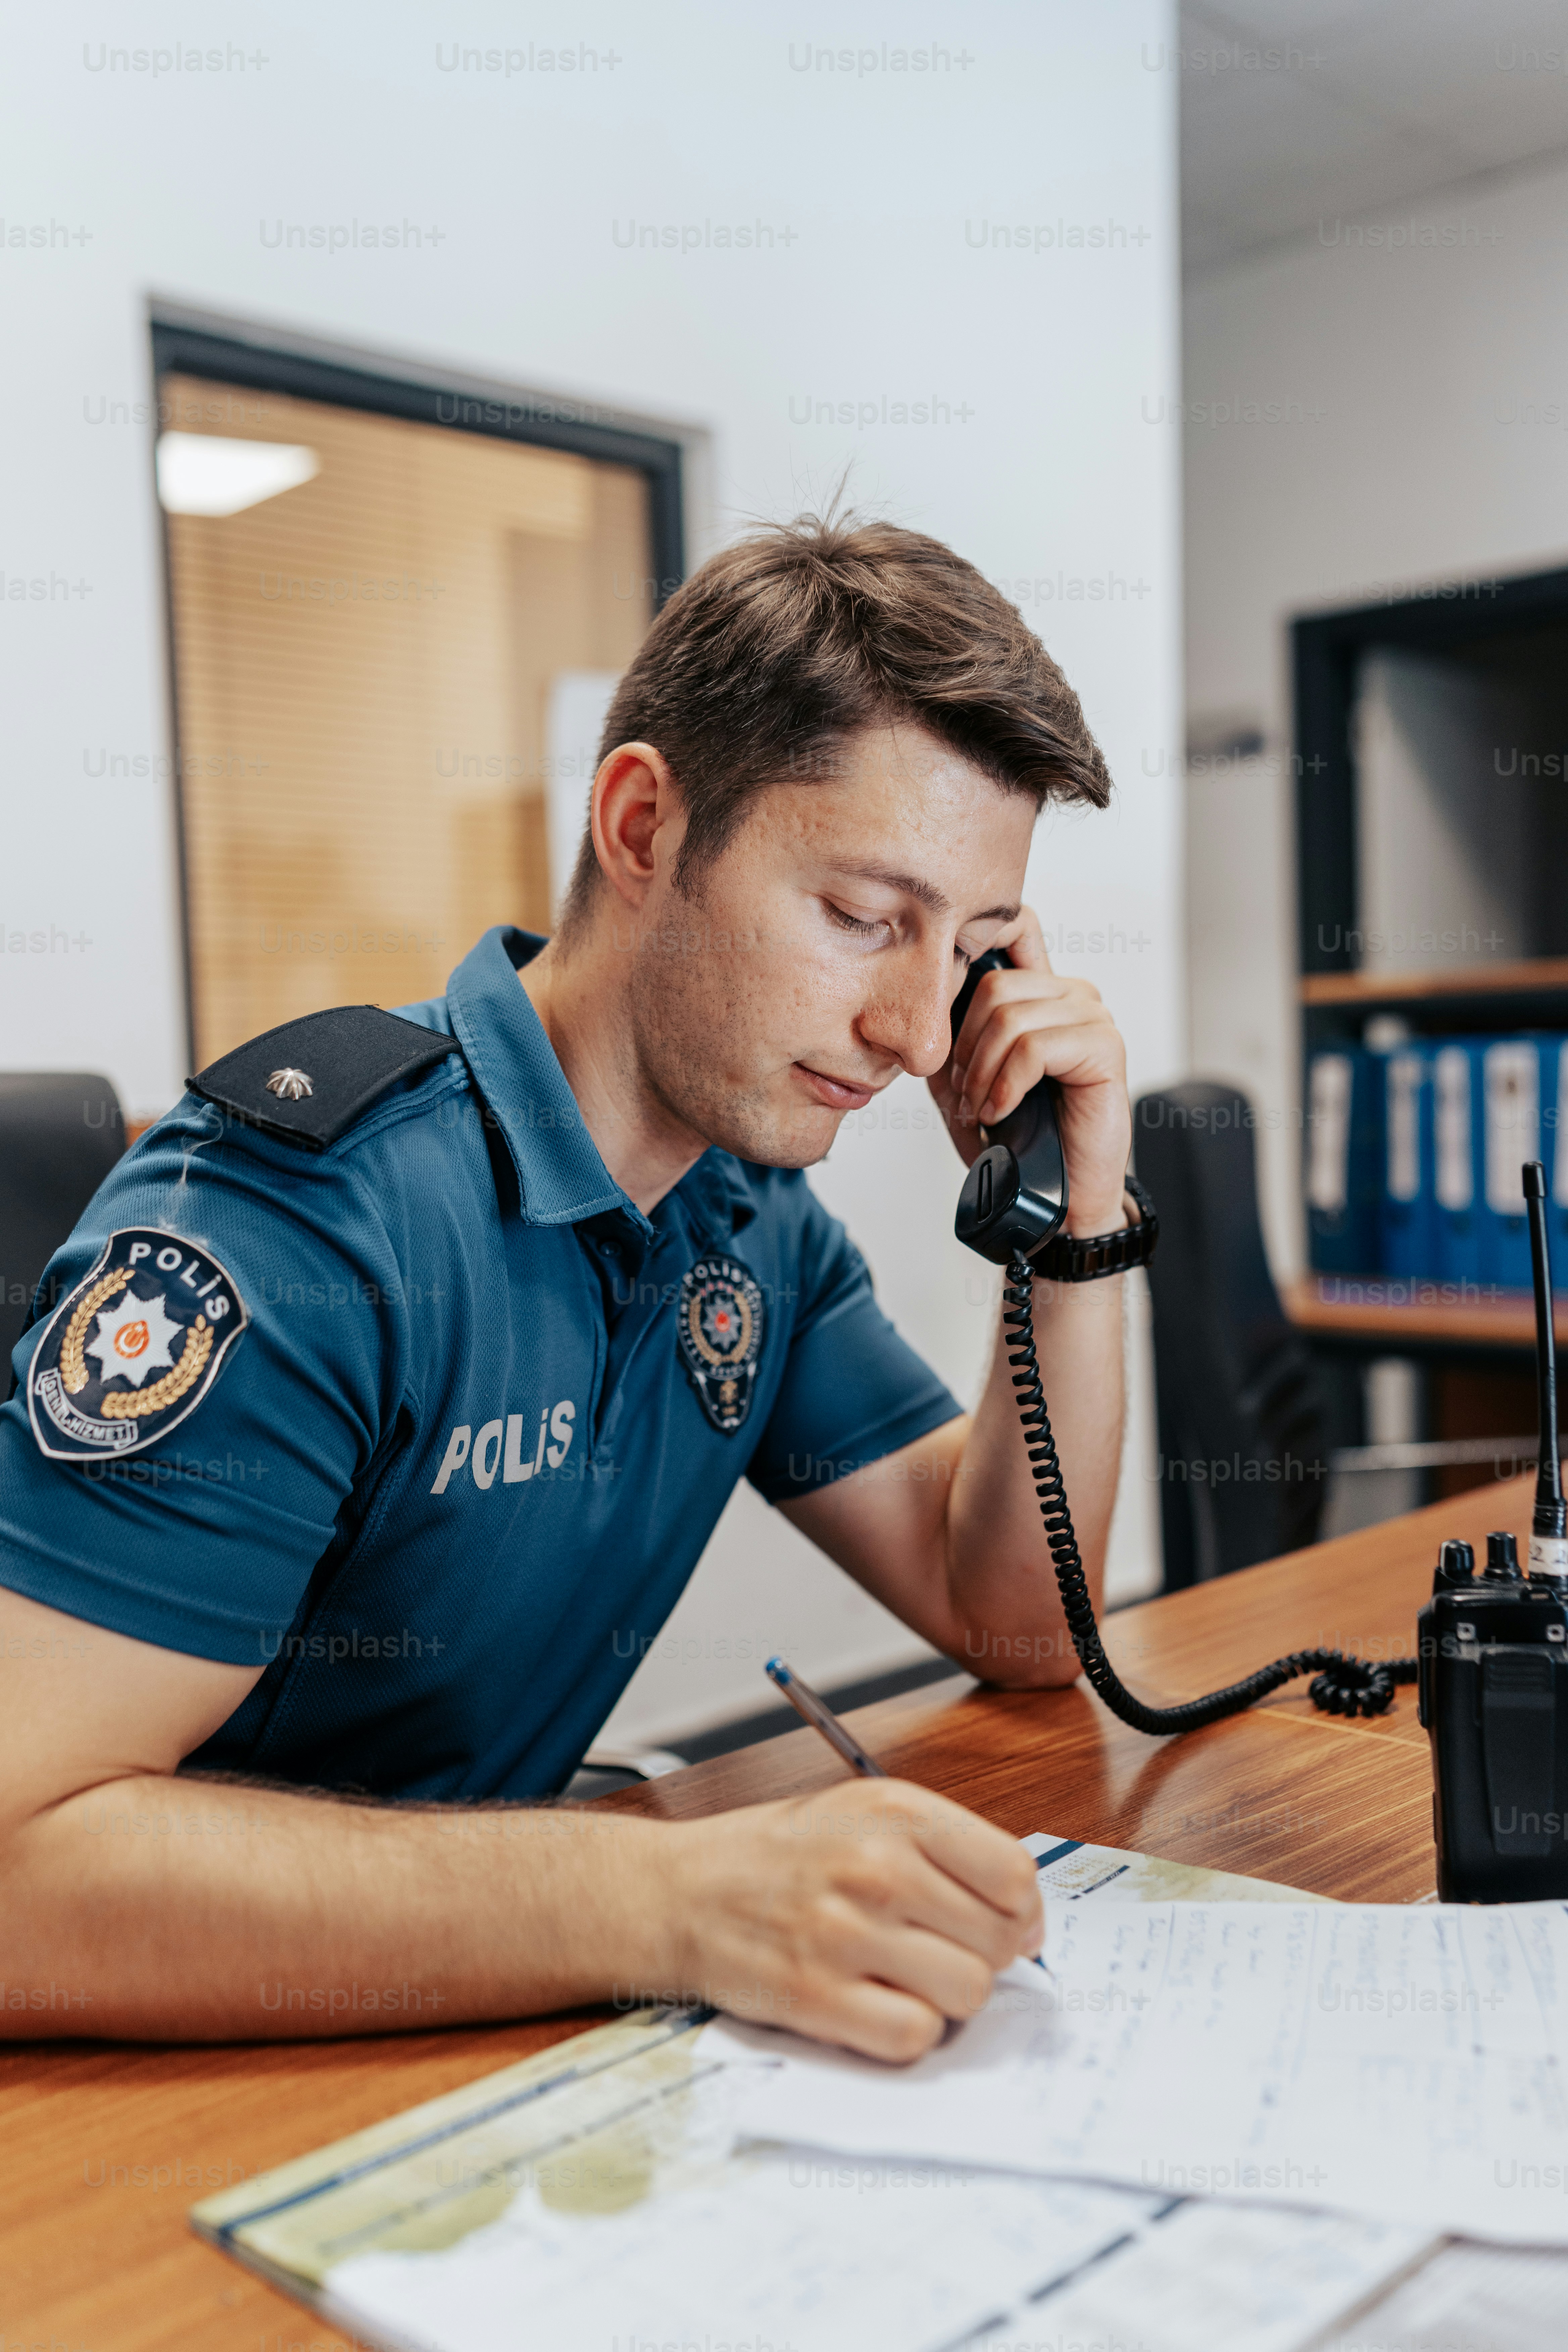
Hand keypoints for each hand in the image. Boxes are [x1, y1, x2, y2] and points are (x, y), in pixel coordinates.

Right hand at [643, 1780, 1042, 2061]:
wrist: (681, 1891)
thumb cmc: (781, 1855)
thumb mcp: (863, 1812)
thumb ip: (948, 1848)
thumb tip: (1027, 1918)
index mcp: (895, 1812)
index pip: (1015, 1875)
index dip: (1020, 1911)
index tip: (1001, 1924)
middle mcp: (876, 1866)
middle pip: (1000, 1941)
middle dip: (982, 1955)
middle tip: (937, 1950)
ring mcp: (846, 1934)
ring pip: (968, 1993)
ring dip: (947, 1996)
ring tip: (905, 1976)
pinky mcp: (818, 1998)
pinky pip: (916, 2035)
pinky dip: (907, 2031)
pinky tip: (876, 2005)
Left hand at [928, 907, 1132, 1236]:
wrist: (1056, 1195)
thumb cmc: (1017, 1137)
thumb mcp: (965, 1078)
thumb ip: (950, 1035)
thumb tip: (922, 994)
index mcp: (1043, 992)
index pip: (1016, 926)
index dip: (972, 947)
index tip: (942, 1008)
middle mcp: (1073, 994)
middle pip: (995, 985)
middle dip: (964, 1046)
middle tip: (963, 1094)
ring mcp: (1093, 1018)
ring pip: (1010, 1017)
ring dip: (981, 1073)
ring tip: (981, 1108)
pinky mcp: (1105, 1048)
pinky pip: (1034, 1048)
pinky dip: (1005, 1085)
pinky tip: (1002, 1111)